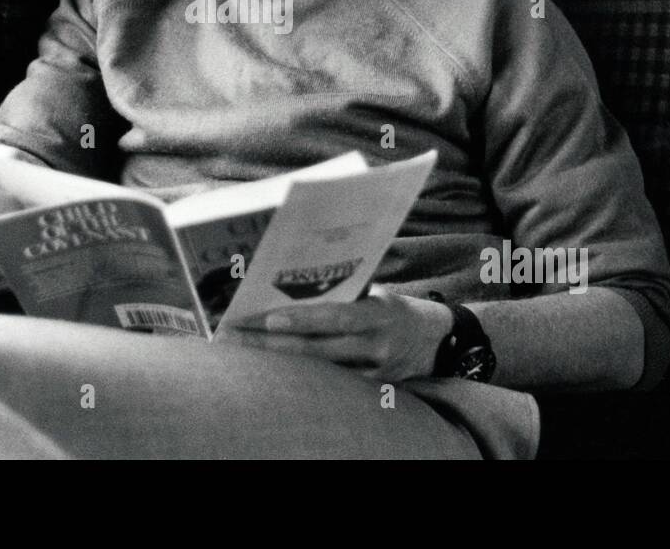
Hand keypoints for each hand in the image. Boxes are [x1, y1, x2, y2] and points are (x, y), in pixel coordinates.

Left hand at [215, 284, 453, 381]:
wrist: (435, 340)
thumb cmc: (393, 308)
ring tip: (243, 355)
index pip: (336, 317)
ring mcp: (375, 373)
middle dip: (274, 345)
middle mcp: (377, 346)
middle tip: (235, 338)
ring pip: (320, 373)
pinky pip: (332, 388)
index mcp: (379, 314)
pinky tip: (272, 375)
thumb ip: (346, 290)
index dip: (303, 320)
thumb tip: (300, 277)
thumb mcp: (377, 292)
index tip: (268, 319)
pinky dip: (301, 380)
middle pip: (319, 350)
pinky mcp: (372, 392)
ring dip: (279, 365)